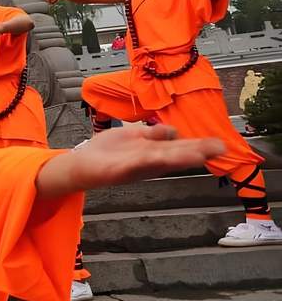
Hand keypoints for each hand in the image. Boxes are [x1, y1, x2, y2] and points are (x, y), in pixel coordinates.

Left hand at [65, 125, 223, 188]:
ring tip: (198, 155)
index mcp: (153, 153)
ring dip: (178, 158)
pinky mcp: (117, 170)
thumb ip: (153, 134)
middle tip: (219, 149)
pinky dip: (146, 161)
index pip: (179, 147)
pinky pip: (133, 164)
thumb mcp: (134, 137)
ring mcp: (133, 166)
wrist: (81, 164)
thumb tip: (175, 130)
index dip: (198, 146)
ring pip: (159, 161)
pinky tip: (158, 156)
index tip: (219, 144)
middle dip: (195, 152)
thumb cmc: (108, 151)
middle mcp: (148, 161)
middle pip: (174, 155)